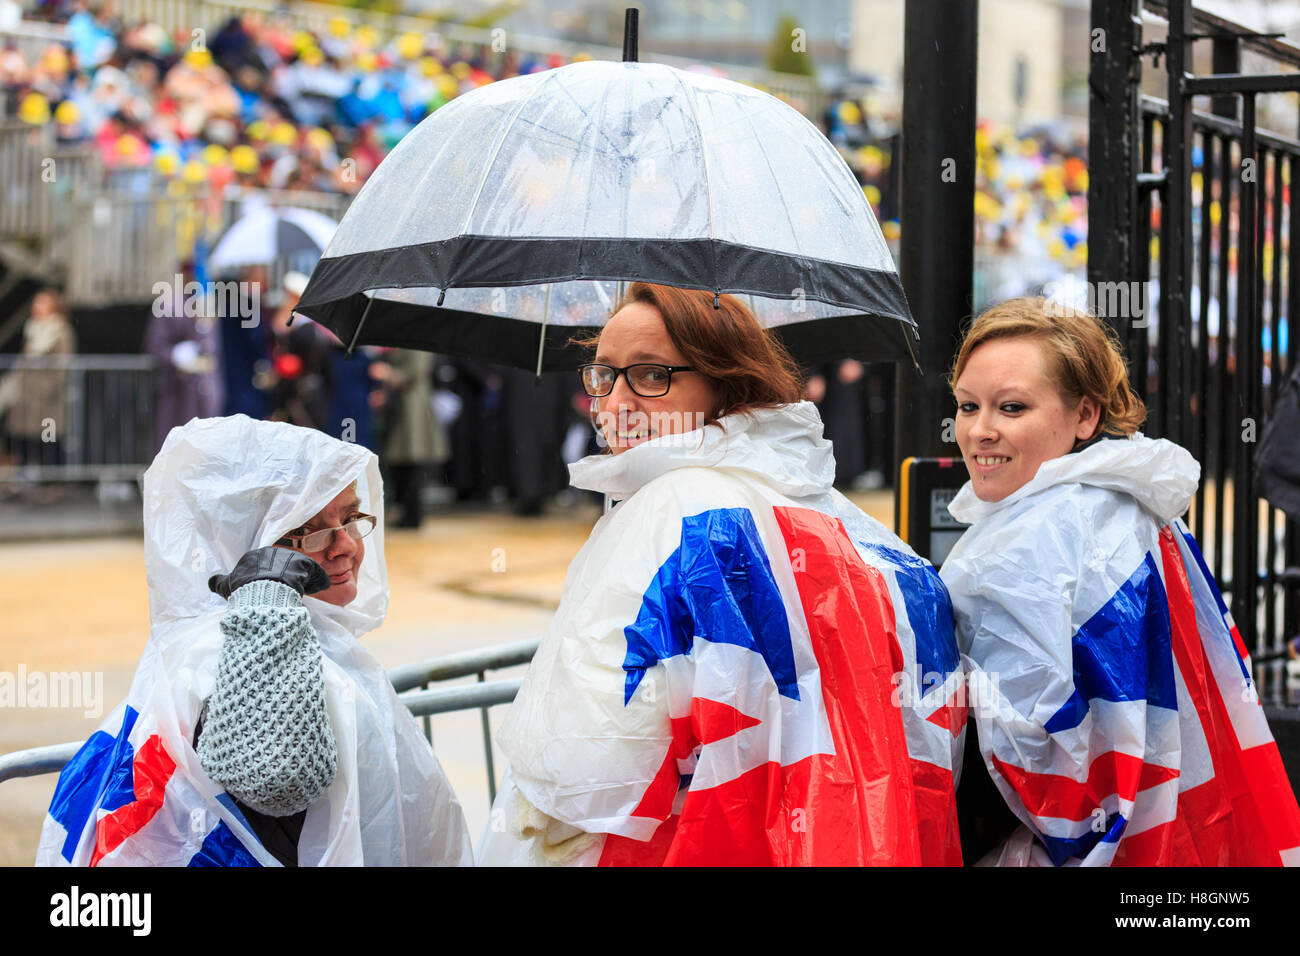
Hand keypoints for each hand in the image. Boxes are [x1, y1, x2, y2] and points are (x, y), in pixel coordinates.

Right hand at [208, 546, 330, 598]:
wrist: (262, 592)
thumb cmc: (244, 590)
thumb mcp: (226, 586)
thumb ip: (218, 582)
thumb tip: (211, 580)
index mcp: (254, 556)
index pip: (265, 565)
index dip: (271, 577)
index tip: (274, 589)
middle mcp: (273, 552)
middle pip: (284, 566)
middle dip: (289, 578)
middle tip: (291, 592)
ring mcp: (290, 557)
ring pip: (300, 568)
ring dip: (305, 579)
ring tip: (307, 591)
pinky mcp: (305, 563)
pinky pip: (315, 572)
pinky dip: (318, 580)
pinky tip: (320, 588)